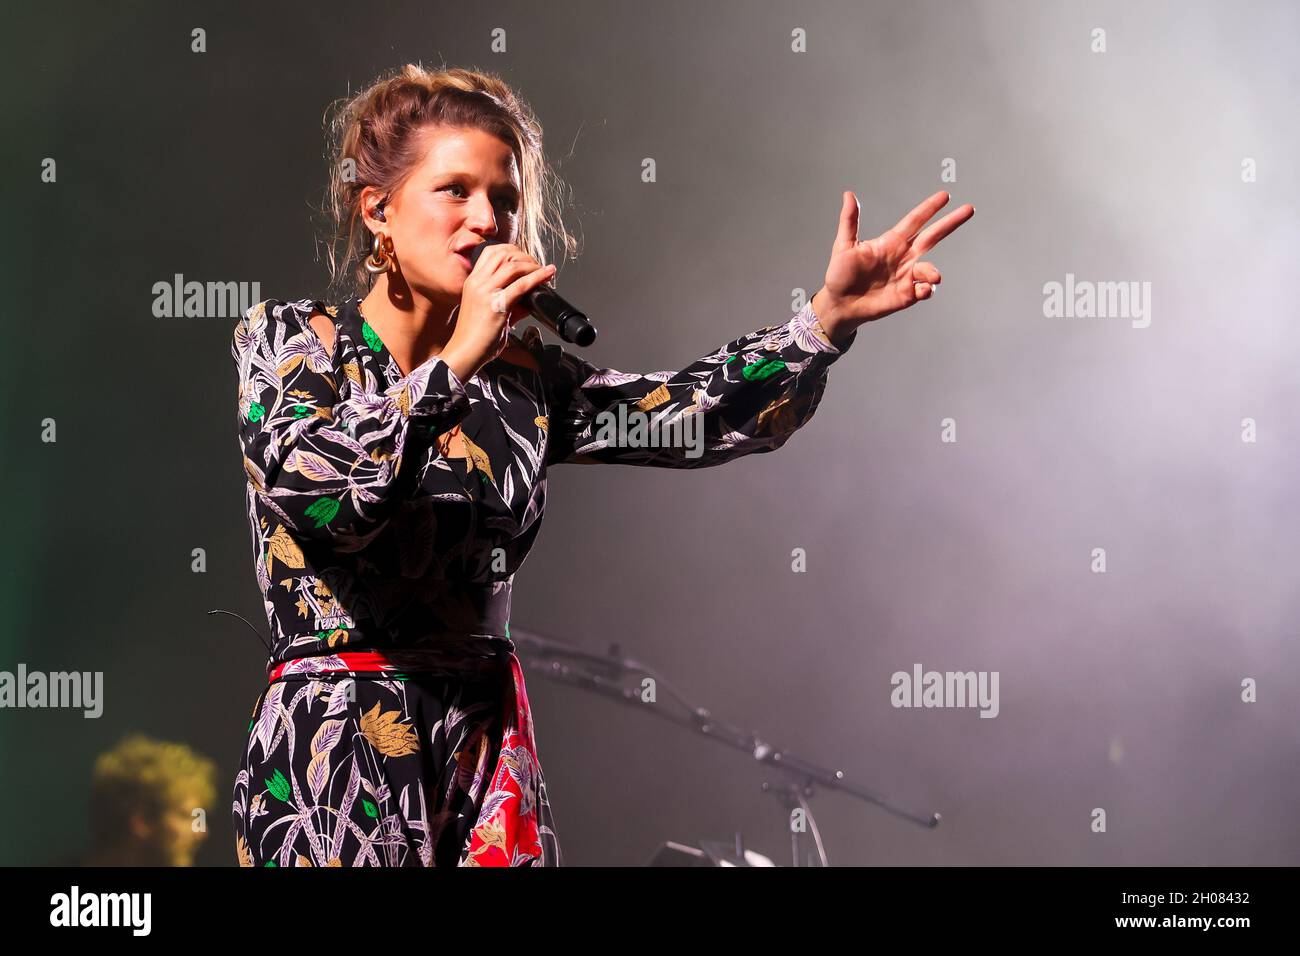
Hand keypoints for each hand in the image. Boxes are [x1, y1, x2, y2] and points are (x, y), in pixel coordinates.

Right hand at [443, 242, 555, 382]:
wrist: (465, 352)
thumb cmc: (476, 337)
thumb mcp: (490, 312)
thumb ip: (510, 305)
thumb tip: (529, 301)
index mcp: (472, 281)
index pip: (491, 252)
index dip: (511, 250)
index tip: (524, 258)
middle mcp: (477, 283)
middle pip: (503, 254)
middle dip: (523, 255)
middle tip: (536, 265)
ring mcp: (485, 292)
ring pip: (513, 265)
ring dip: (532, 265)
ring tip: (543, 271)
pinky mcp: (496, 304)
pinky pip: (521, 285)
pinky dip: (537, 277)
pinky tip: (547, 275)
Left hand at [811, 190, 973, 342]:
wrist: (839, 304)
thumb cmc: (840, 274)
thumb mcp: (844, 246)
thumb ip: (850, 221)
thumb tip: (848, 195)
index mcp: (891, 242)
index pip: (915, 221)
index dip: (929, 208)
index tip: (945, 196)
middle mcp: (903, 256)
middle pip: (932, 237)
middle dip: (950, 223)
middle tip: (969, 209)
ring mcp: (906, 276)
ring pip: (929, 268)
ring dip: (933, 271)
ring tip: (934, 276)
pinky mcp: (906, 295)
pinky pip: (923, 290)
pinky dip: (927, 289)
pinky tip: (921, 290)